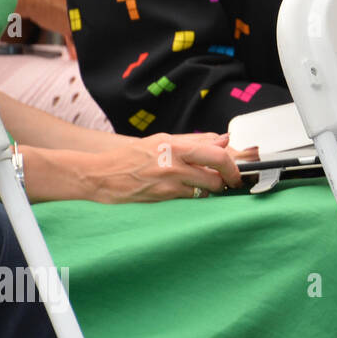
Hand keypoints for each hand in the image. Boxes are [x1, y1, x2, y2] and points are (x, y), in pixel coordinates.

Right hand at [86, 133, 242, 202]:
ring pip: (206, 189)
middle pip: (216, 175)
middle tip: (230, 182)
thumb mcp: (161, 140)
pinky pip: (191, 198)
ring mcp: (168, 182)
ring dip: (210, 189)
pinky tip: (187, 190)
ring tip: (204, 184)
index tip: (236, 170)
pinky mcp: (163, 197)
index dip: (232, 164)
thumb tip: (224, 139)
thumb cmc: (131, 157)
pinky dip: (194, 195)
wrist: (100, 176)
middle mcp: (173, 163)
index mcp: (174, 144)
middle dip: (227, 180)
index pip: (217, 153)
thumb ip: (194, 140)